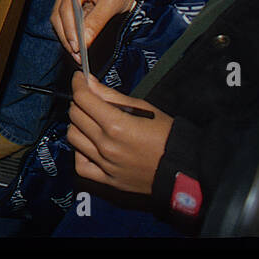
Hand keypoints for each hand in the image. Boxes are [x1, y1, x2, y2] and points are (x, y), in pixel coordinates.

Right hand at [52, 0, 140, 61]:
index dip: (70, 31)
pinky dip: (70, 34)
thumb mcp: (113, 3)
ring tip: (77, 55)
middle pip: (58, 17)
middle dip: (67, 38)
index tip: (77, 48)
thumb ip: (97, 21)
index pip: (66, 11)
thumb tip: (84, 41)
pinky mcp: (69, 4)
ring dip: (67, 38)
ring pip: (59, 21)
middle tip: (77, 56)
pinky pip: (65, 21)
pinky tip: (78, 45)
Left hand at [66, 73, 172, 195]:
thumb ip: (111, 95)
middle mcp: (107, 146)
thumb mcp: (143, 108)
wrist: (185, 168)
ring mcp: (105, 164)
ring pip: (73, 137)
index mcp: (117, 125)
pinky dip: (80, 153)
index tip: (79, 79)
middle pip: (75, 115)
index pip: (83, 98)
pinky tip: (90, 146)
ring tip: (91, 121)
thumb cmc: (168, 136)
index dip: (78, 84)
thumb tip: (89, 82)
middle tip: (89, 99)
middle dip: (79, 102)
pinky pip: (81, 165)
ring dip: (78, 125)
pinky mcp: (108, 179)